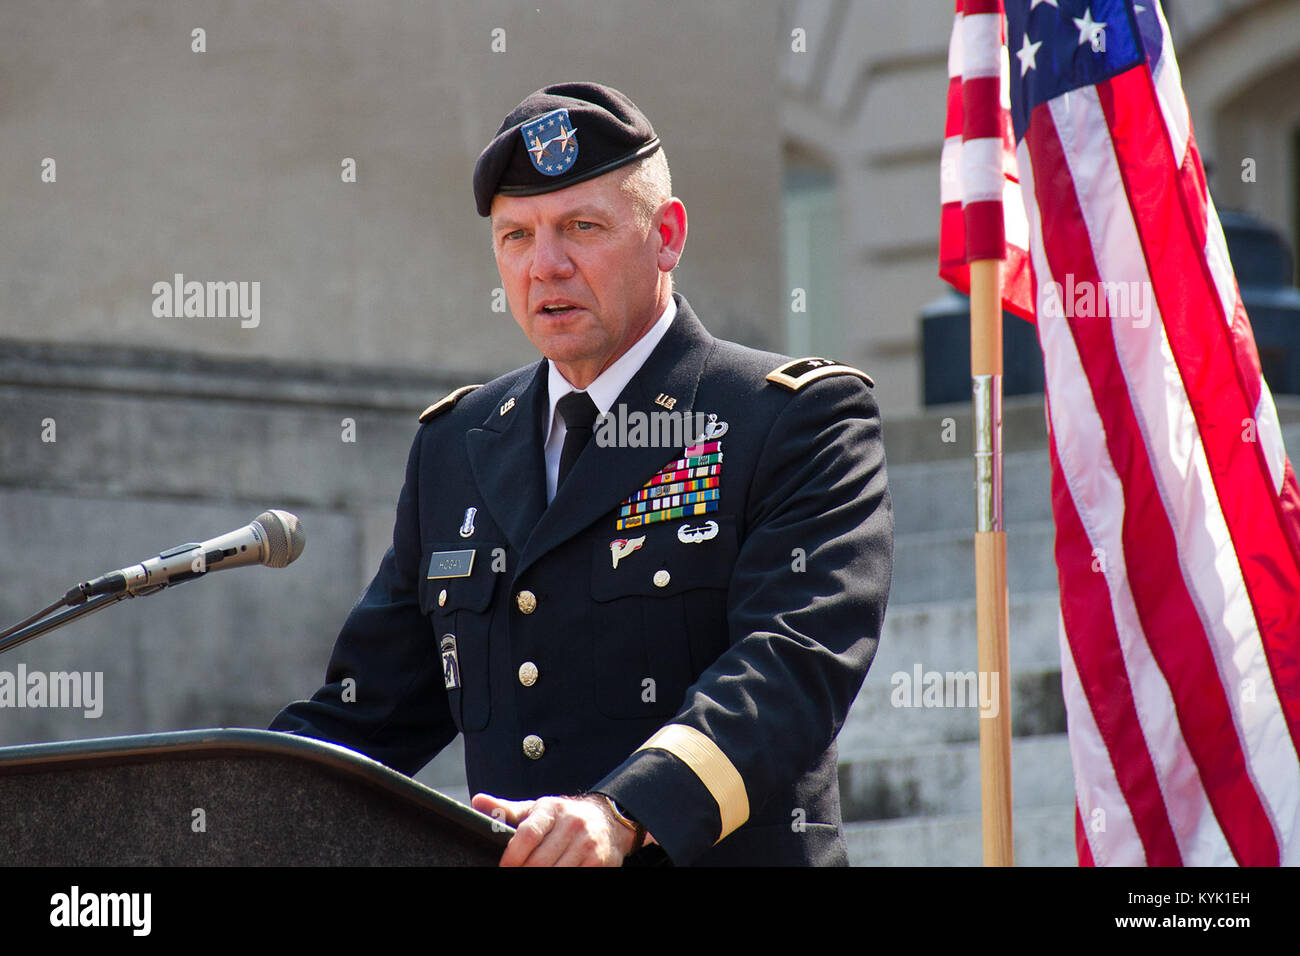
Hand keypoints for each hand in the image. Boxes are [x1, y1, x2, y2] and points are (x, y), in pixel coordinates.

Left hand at [471, 792, 638, 866]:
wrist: (607, 821)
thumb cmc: (563, 817)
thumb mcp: (536, 809)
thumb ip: (507, 810)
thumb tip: (478, 802)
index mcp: (551, 809)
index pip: (527, 835)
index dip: (512, 856)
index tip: (504, 867)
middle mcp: (572, 824)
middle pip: (539, 861)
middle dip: (523, 872)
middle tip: (514, 874)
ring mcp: (587, 843)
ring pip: (556, 872)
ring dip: (540, 878)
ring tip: (530, 876)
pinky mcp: (598, 860)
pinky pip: (573, 877)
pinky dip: (560, 880)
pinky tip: (551, 877)